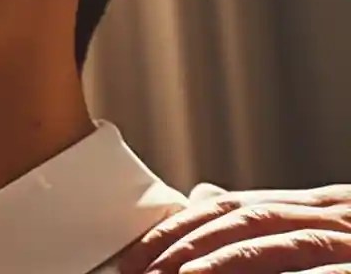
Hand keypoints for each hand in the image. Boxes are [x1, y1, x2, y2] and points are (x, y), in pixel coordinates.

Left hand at [118, 183, 350, 273]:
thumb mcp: (318, 234)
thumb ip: (265, 219)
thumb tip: (203, 195)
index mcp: (318, 207)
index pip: (232, 207)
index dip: (178, 229)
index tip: (133, 257)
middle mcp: (338, 216)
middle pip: (247, 220)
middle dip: (186, 246)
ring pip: (281, 242)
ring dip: (223, 263)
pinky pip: (324, 271)